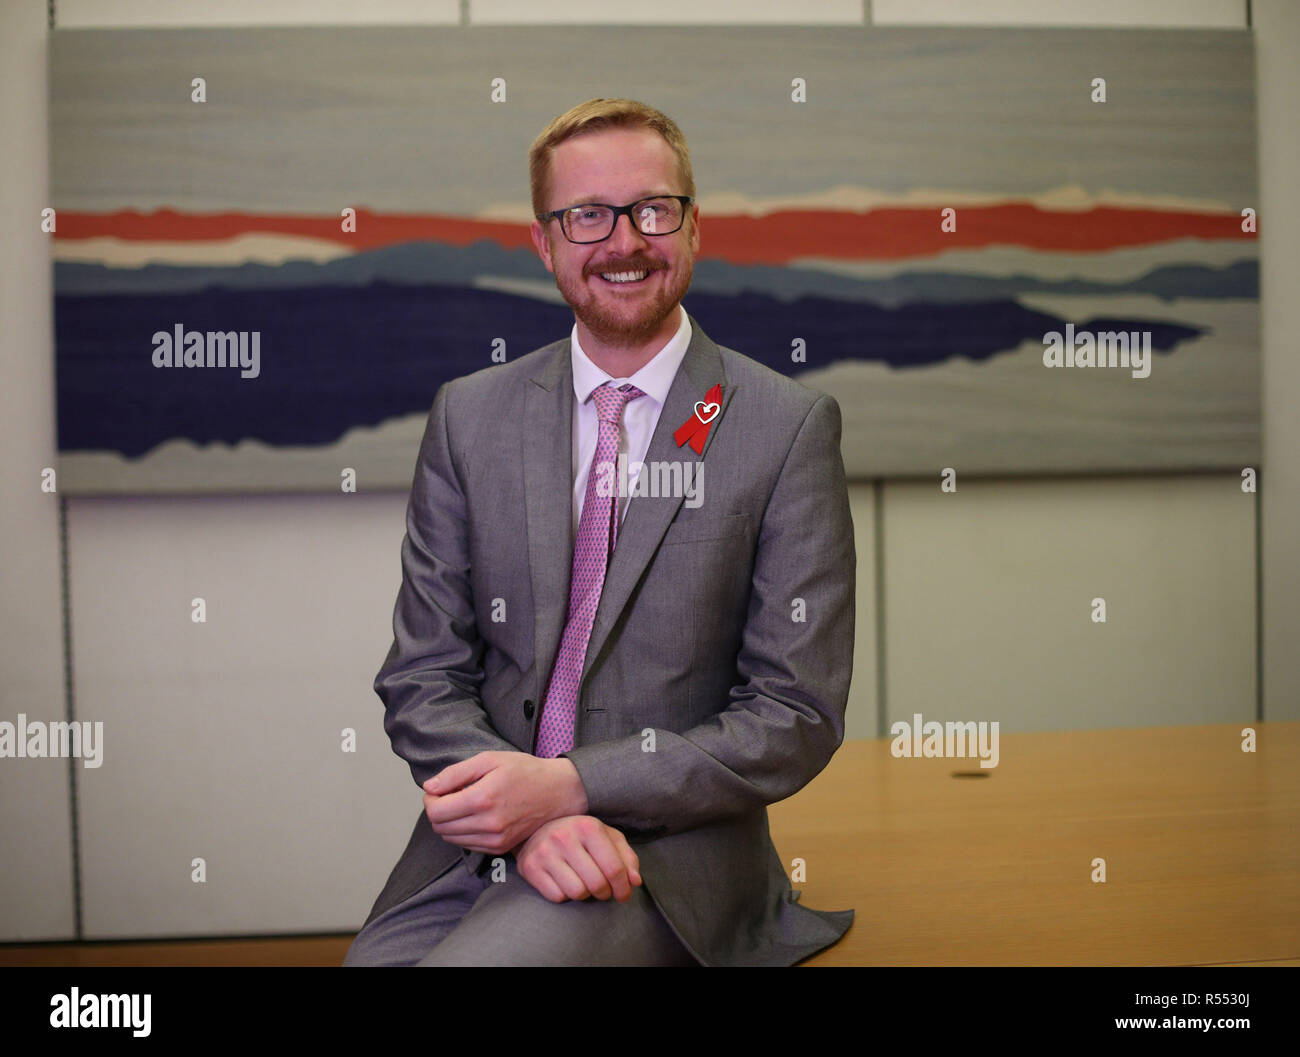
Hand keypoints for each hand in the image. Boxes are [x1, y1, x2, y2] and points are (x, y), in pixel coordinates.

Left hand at [422, 751, 587, 854]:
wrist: (558, 792)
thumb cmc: (525, 771)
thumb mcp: (489, 759)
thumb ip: (455, 773)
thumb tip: (429, 787)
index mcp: (483, 798)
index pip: (435, 811)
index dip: (430, 799)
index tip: (438, 789)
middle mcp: (488, 824)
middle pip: (440, 827)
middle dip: (437, 810)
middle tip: (449, 795)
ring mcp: (495, 839)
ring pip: (450, 838)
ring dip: (449, 822)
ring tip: (464, 804)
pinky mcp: (500, 848)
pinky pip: (467, 845)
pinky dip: (463, 832)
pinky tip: (475, 816)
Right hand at [515, 816, 641, 902]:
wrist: (539, 829)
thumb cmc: (580, 836)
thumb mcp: (607, 838)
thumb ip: (626, 858)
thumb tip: (635, 881)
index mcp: (588, 826)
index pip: (614, 868)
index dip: (623, 887)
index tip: (624, 894)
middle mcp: (564, 836)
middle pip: (596, 884)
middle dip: (604, 893)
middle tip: (603, 891)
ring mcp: (544, 851)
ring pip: (577, 892)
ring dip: (584, 894)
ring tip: (583, 883)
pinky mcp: (530, 866)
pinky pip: (557, 896)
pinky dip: (564, 895)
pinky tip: (564, 881)